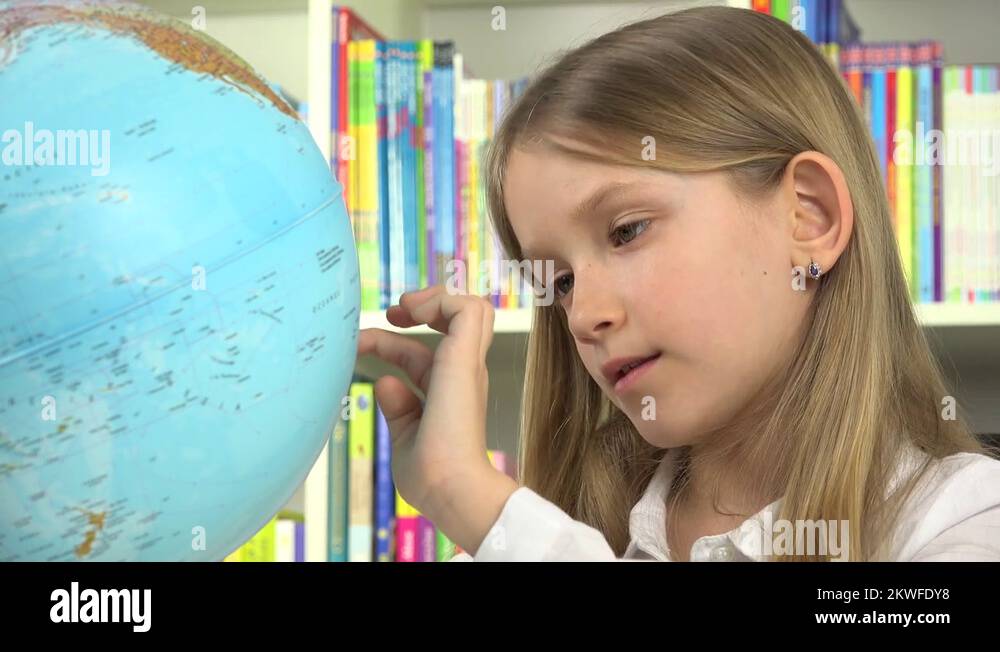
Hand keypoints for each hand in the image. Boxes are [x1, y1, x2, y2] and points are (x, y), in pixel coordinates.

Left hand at [356, 286, 517, 554]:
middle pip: (457, 320)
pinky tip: (412, 314)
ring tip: (405, 307)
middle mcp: (463, 373)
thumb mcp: (406, 436)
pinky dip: (440, 302)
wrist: (451, 487)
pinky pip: (468, 309)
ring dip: (437, 298)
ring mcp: (467, 363)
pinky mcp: (464, 357)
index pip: (422, 353)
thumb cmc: (431, 475)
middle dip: (423, 305)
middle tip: (391, 313)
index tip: (360, 345)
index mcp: (451, 391)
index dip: (389, 343)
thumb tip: (385, 383)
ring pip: (472, 307)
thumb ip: (399, 409)